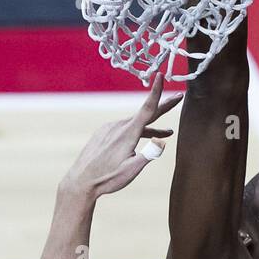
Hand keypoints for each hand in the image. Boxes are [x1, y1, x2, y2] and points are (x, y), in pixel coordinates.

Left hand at [59, 73, 182, 200]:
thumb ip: (149, 155)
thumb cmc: (108, 178)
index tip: (161, 76)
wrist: (80, 182)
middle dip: (163, 106)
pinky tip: (137, 141)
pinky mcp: (103, 133)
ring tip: (166, 133)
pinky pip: (124, 128)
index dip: (156, 92)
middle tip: (179, 96)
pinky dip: (136, 131)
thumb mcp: (131, 170)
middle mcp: (119, 126)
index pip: (147, 108)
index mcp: (128, 133)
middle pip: (146, 113)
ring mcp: (110, 128)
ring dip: (151, 127)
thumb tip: (162, 142)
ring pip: (135, 124)